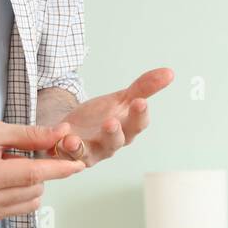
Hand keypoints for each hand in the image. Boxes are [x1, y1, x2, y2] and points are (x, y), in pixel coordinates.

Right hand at [0, 120, 84, 226]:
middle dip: (38, 172)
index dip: (59, 169)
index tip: (79, 165)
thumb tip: (63, 133)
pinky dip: (18, 194)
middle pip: (35, 189)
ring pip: (30, 202)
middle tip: (15, 155)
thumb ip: (31, 135)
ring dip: (29, 184)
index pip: (33, 175)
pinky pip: (17, 209)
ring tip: (4, 168)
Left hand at [50, 67, 172, 165]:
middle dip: (114, 133)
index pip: (138, 124)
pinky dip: (59, 147)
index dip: (140, 115)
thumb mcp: (121, 99)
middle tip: (111, 122)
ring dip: (80, 147)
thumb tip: (169, 72)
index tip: (140, 102)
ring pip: (87, 153)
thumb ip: (144, 87)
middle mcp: (110, 144)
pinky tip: (58, 136)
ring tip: (73, 140)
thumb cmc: (100, 117)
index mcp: (127, 129)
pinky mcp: (67, 155)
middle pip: (116, 141)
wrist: (73, 128)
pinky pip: (63, 155)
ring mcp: (88, 152)